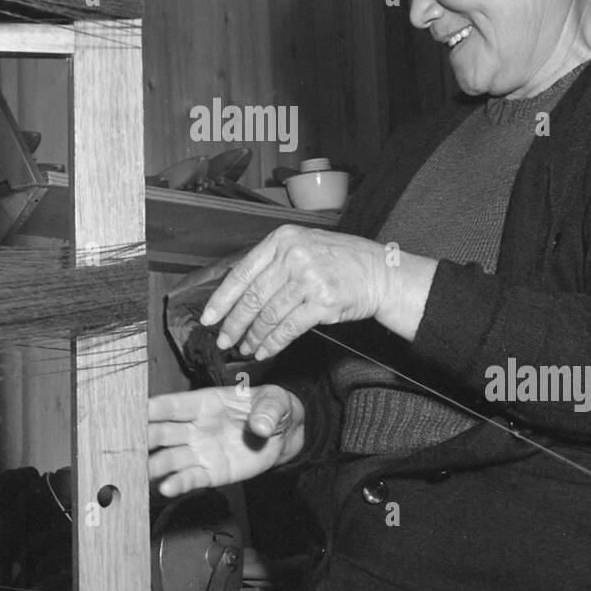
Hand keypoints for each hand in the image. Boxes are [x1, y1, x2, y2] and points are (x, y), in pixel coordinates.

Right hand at [148, 383, 304, 496]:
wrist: (283, 435)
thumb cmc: (271, 408)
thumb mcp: (276, 402)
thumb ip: (267, 411)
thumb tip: (261, 425)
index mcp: (205, 403)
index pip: (174, 405)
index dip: (155, 407)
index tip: (135, 410)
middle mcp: (195, 428)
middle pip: (162, 432)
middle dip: (144, 437)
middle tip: (124, 443)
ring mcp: (200, 451)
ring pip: (170, 458)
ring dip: (154, 465)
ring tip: (139, 472)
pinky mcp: (210, 473)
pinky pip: (190, 478)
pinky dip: (177, 483)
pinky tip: (165, 488)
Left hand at [200, 226, 436, 358]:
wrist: (381, 272)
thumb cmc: (341, 261)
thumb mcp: (304, 246)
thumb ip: (273, 262)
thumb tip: (239, 291)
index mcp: (283, 240)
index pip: (242, 272)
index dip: (222, 299)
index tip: (209, 317)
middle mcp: (293, 256)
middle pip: (252, 297)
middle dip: (234, 323)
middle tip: (224, 340)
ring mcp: (308, 279)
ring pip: (268, 315)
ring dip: (254, 337)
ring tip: (246, 348)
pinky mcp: (322, 303)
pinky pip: (288, 328)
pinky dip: (273, 343)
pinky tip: (265, 350)